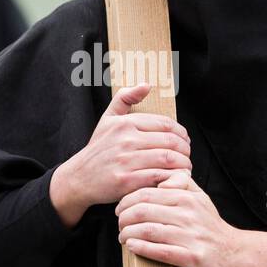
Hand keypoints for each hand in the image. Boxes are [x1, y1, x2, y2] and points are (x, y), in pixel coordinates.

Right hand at [49, 83, 190, 227]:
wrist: (79, 177)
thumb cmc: (98, 149)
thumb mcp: (107, 118)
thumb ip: (125, 98)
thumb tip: (147, 85)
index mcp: (125, 123)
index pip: (165, 124)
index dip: (181, 133)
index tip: (185, 141)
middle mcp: (126, 140)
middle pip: (170, 142)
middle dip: (185, 149)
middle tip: (187, 155)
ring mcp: (126, 161)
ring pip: (167, 159)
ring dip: (182, 164)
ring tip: (184, 167)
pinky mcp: (126, 181)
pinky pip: (158, 177)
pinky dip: (171, 178)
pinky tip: (173, 179)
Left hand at [115, 174, 266, 266]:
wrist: (233, 251)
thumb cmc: (208, 223)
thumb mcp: (198, 196)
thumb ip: (179, 181)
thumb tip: (160, 181)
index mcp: (186, 197)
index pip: (146, 194)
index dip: (126, 201)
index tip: (119, 209)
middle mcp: (189, 214)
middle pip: (143, 211)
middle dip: (124, 218)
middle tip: (119, 223)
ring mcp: (191, 237)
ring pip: (149, 231)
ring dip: (128, 234)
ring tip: (122, 236)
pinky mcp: (192, 257)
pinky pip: (160, 251)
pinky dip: (141, 248)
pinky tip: (131, 246)